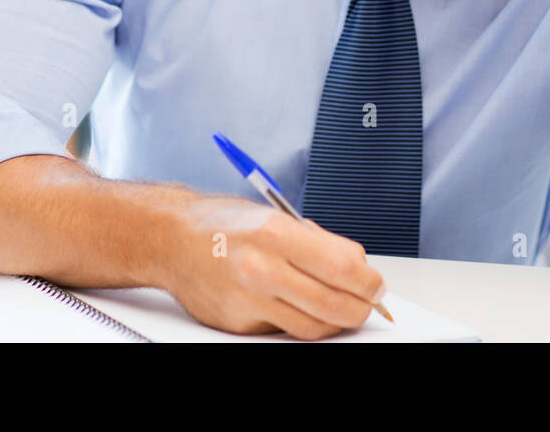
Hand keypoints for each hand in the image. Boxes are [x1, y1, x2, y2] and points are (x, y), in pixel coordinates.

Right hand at [163, 195, 385, 339]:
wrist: (172, 240)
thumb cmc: (224, 223)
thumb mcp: (277, 217)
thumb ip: (318, 243)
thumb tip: (358, 268)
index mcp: (276, 234)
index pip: (344, 268)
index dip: (370, 281)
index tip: (377, 284)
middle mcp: (262, 269)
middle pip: (334, 305)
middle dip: (361, 307)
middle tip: (368, 301)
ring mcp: (249, 301)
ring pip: (313, 328)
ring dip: (335, 321)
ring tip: (339, 306)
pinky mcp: (239, 324)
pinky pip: (284, 331)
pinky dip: (300, 322)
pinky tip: (297, 304)